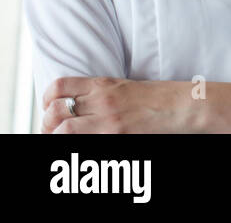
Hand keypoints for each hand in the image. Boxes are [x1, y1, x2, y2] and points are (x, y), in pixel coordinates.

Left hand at [41, 77, 193, 132]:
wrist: (184, 105)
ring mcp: (108, 118)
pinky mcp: (116, 133)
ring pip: (63, 129)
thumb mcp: (127, 88)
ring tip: (62, 141)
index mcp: (104, 83)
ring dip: (56, 137)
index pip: (59, 86)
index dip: (46, 100)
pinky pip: (82, 141)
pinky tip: (80, 147)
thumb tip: (80, 108)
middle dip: (46, 125)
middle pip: (54, 110)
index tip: (49, 111)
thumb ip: (102, 94)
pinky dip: (74, 145)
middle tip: (52, 133)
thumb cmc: (159, 98)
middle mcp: (102, 99)